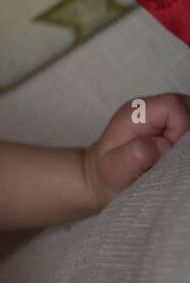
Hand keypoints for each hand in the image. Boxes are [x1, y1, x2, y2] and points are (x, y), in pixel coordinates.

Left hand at [82, 93, 189, 207]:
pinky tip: (180, 156)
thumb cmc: (107, 174)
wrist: (101, 177)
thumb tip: (163, 144)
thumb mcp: (115, 169)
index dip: (182, 128)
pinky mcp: (168, 127)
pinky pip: (187, 126)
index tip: (174, 154)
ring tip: (178, 158)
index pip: (173, 105)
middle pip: (186, 107)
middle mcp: (148, 110)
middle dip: (189, 133)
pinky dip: (188, 141)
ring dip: (189, 138)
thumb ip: (135, 154)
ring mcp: (159, 117)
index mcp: (135, 113)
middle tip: (179, 158)